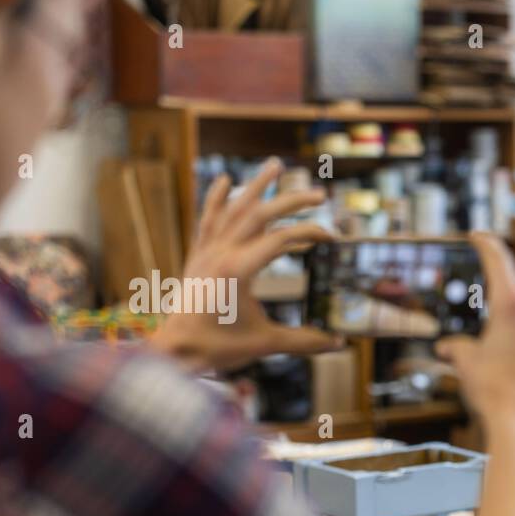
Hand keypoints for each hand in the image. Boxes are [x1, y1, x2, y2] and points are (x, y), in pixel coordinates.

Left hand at [148, 158, 341, 373]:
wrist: (175, 350)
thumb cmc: (217, 347)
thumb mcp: (266, 343)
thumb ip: (305, 341)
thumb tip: (340, 344)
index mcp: (239, 269)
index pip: (282, 239)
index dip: (310, 234)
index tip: (331, 237)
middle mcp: (221, 252)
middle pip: (261, 213)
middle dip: (292, 200)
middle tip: (320, 194)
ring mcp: (206, 251)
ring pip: (233, 208)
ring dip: (256, 185)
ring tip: (275, 165)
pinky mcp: (198, 257)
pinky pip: (208, 219)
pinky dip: (217, 198)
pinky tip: (225, 180)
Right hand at [436, 233, 514, 428]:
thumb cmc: (492, 390)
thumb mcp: (465, 363)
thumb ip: (455, 347)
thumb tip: (445, 347)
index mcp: (510, 304)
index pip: (498, 259)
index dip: (485, 242)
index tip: (477, 236)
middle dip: (501, 282)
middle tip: (484, 288)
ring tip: (499, 327)